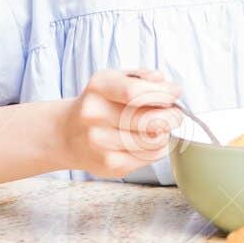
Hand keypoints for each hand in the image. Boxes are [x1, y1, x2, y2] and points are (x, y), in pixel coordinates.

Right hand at [61, 68, 183, 177]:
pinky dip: (157, 149)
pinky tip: (148, 142)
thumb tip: (166, 83)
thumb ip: (142, 78)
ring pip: (154, 141)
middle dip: (172, 117)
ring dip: (165, 134)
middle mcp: (95, 115)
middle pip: (149, 120)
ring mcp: (101, 143)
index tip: (175, 94)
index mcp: (98, 87)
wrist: (67, 134)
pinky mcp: (110, 165)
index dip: (163, 94)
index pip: (135, 92)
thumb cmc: (99, 104)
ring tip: (159, 128)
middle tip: (175, 114)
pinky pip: (149, 157)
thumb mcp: (114, 80)